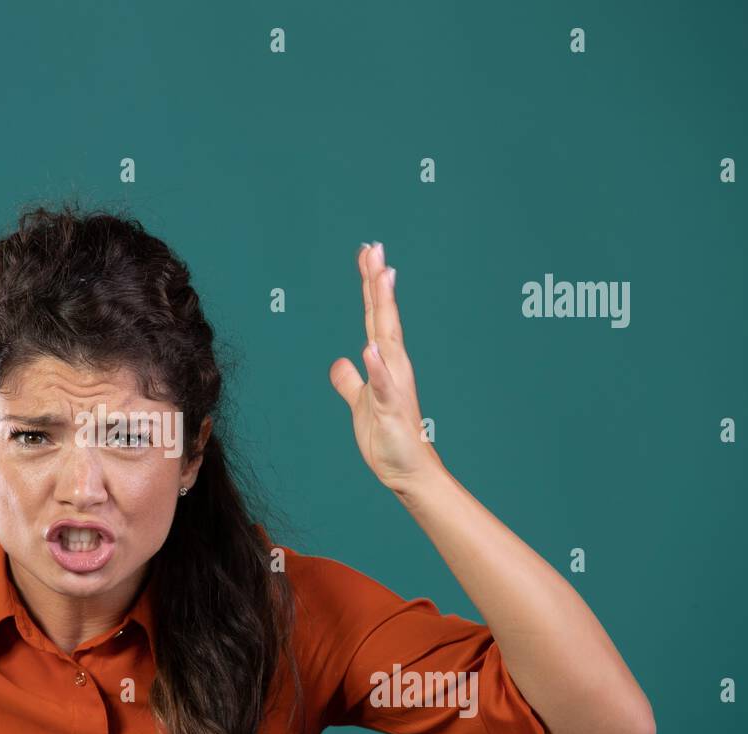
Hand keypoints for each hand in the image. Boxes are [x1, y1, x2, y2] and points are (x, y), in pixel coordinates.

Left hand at [328, 242, 444, 494]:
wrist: (406, 470)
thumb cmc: (387, 437)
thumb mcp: (361, 402)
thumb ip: (350, 381)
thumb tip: (341, 361)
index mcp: (384, 363)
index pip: (376, 316)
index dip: (372, 285)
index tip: (369, 254)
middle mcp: (393, 367)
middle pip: (382, 317)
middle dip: (378, 283)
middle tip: (375, 248)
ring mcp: (394, 386)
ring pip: (387, 340)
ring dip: (385, 310)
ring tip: (383, 278)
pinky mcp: (391, 409)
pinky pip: (383, 385)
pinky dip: (377, 367)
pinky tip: (370, 348)